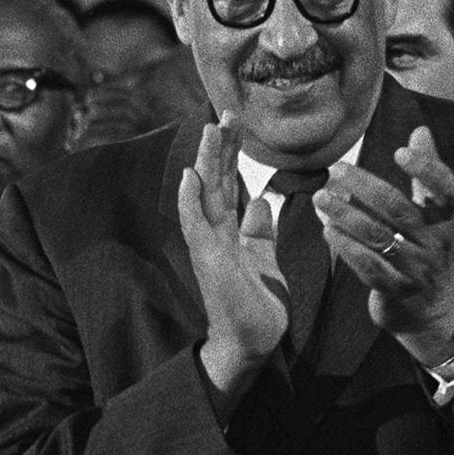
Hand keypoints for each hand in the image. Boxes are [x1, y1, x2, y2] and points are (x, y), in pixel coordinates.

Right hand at [175, 117, 287, 394]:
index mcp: (228, 231)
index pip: (227, 182)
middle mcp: (214, 233)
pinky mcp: (209, 262)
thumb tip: (261, 201)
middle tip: (226, 112)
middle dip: (220, 146)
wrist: (253, 342)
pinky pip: (196, 227)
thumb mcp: (264, 258)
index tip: (234, 121)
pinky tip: (189, 178)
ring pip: (204, 195)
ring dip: (205, 163)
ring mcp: (209, 246)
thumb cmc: (256, 304)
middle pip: (215, 181)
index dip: (230, 152)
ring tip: (209, 130)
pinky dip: (190, 202)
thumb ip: (260, 231)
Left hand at [317, 127, 453, 366]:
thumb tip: (420, 130)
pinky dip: (347, 248)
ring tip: (320, 198)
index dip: (426, 169)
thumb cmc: (427, 247)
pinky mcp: (397, 290)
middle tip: (335, 169)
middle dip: (365, 187)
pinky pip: (369, 267)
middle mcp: (436, 244)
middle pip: (399, 210)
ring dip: (346, 215)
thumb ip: (426, 172)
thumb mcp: (435, 214)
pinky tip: (328, 231)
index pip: (446, 190)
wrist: (433, 307)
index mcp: (447, 220)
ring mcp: (417, 269)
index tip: (399, 152)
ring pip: (379, 237)